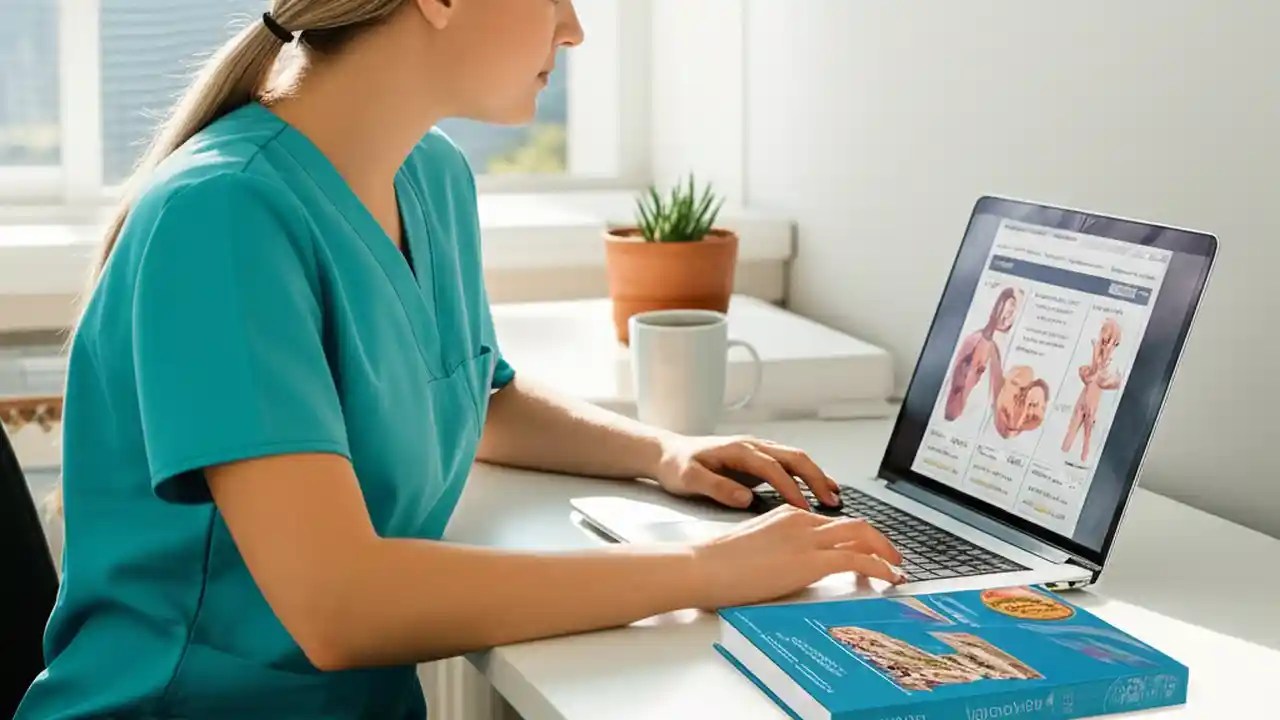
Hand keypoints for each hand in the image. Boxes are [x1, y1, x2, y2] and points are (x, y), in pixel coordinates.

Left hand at [653, 433, 840, 509]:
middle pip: (793, 457)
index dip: (790, 487)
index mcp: (738, 450)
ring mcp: (757, 451)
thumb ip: (717, 488)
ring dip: (816, 475)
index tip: (804, 507)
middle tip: (832, 501)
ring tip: (835, 496)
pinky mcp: (757, 461)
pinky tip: (819, 489)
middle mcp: (752, 446)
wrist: (667, 453)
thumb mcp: (688, 479)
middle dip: (815, 477)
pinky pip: (789, 465)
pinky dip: (807, 475)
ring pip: (795, 458)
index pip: (772, 468)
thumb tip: (745, 498)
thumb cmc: (676, 466)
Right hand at [693, 505, 905, 608]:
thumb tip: (788, 566)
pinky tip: (889, 578)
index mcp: (788, 516)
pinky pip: (858, 559)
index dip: (855, 538)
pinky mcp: (811, 560)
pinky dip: (880, 567)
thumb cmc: (718, 563)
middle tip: (891, 558)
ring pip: (862, 536)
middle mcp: (802, 521)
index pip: (833, 523)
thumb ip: (778, 549)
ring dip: (885, 553)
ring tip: (896, 570)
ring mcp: (808, 539)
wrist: (703, 566)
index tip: (865, 552)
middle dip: (879, 541)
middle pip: (855, 524)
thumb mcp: (755, 547)